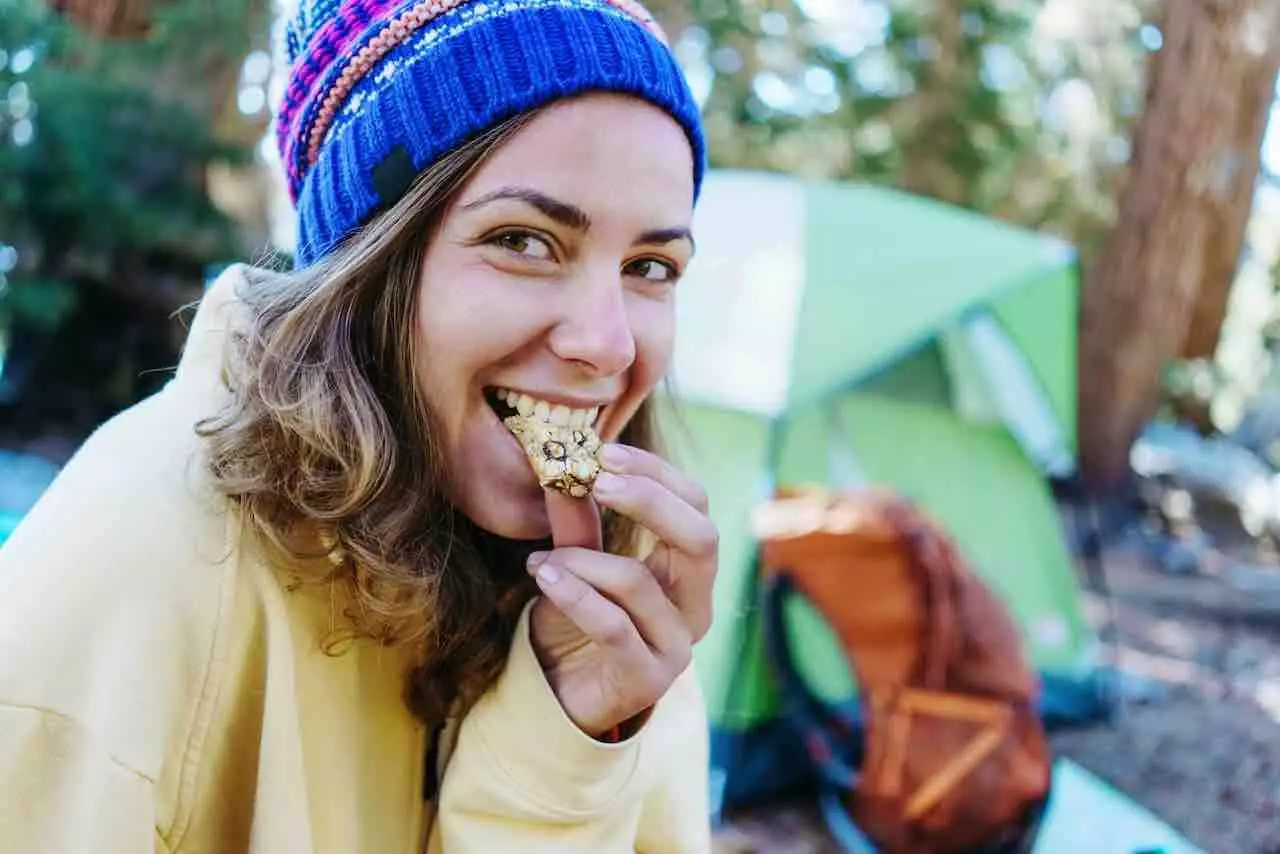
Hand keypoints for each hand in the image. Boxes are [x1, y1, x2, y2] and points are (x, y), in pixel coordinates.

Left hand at [525, 443, 717, 738]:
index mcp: (688, 569)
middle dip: (649, 502)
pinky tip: (543, 576)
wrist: (558, 698)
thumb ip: (577, 521)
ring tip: (541, 561)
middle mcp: (696, 605)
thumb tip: (560, 464)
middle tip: (597, 481)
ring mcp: (678, 645)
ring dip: (582, 561)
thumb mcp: (577, 563)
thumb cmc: (577, 624)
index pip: (697, 504)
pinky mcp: (648, 678)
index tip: (605, 452)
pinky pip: (613, 626)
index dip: (657, 474)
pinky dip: (574, 595)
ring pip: (640, 582)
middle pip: (701, 537)